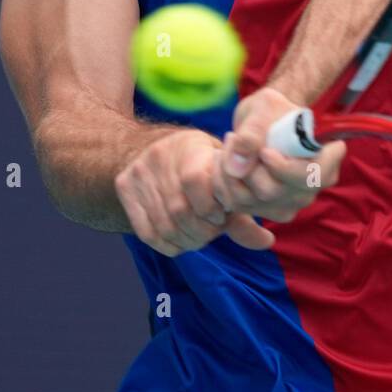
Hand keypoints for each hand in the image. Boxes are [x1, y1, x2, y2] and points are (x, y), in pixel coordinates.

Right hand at [114, 128, 274, 257]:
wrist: (156, 147)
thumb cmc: (202, 167)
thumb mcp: (223, 176)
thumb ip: (244, 211)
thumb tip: (267, 243)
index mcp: (190, 146)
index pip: (194, 180)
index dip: (210, 207)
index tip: (221, 216)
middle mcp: (160, 156)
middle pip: (179, 210)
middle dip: (201, 231)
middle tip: (211, 232)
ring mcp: (139, 172)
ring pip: (164, 225)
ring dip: (186, 241)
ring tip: (198, 237)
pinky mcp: (125, 187)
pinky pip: (146, 231)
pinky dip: (167, 244)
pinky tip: (180, 241)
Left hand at [214, 86, 346, 223]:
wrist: (261, 124)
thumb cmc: (270, 112)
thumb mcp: (264, 108)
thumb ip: (253, 133)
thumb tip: (238, 166)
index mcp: (326, 159)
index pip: (313, 175)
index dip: (285, 168)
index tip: (264, 151)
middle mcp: (311, 187)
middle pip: (273, 190)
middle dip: (245, 165)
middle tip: (233, 137)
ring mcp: (290, 203)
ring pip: (250, 199)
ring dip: (229, 171)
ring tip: (228, 145)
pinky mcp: (267, 211)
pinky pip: (238, 204)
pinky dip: (223, 182)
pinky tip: (223, 161)